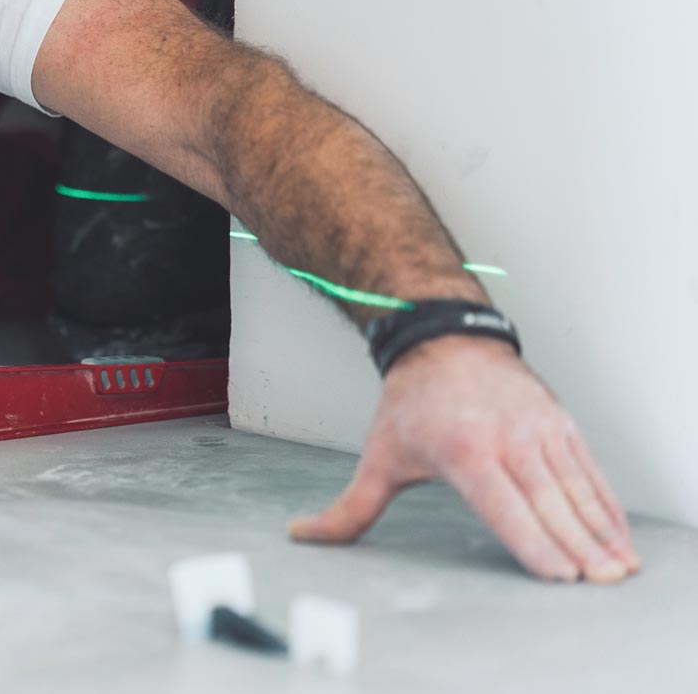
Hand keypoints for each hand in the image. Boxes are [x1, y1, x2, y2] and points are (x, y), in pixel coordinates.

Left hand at [289, 336, 641, 582]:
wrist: (445, 338)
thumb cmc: (412, 402)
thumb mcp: (379, 456)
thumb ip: (349, 507)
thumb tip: (302, 534)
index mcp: (463, 452)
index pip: (505, 506)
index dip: (534, 542)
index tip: (559, 574)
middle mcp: (507, 439)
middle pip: (548, 503)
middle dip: (577, 546)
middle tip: (598, 581)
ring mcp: (538, 429)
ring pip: (576, 488)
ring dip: (601, 531)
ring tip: (617, 568)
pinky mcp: (559, 423)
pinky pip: (588, 471)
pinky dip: (606, 505)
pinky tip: (617, 536)